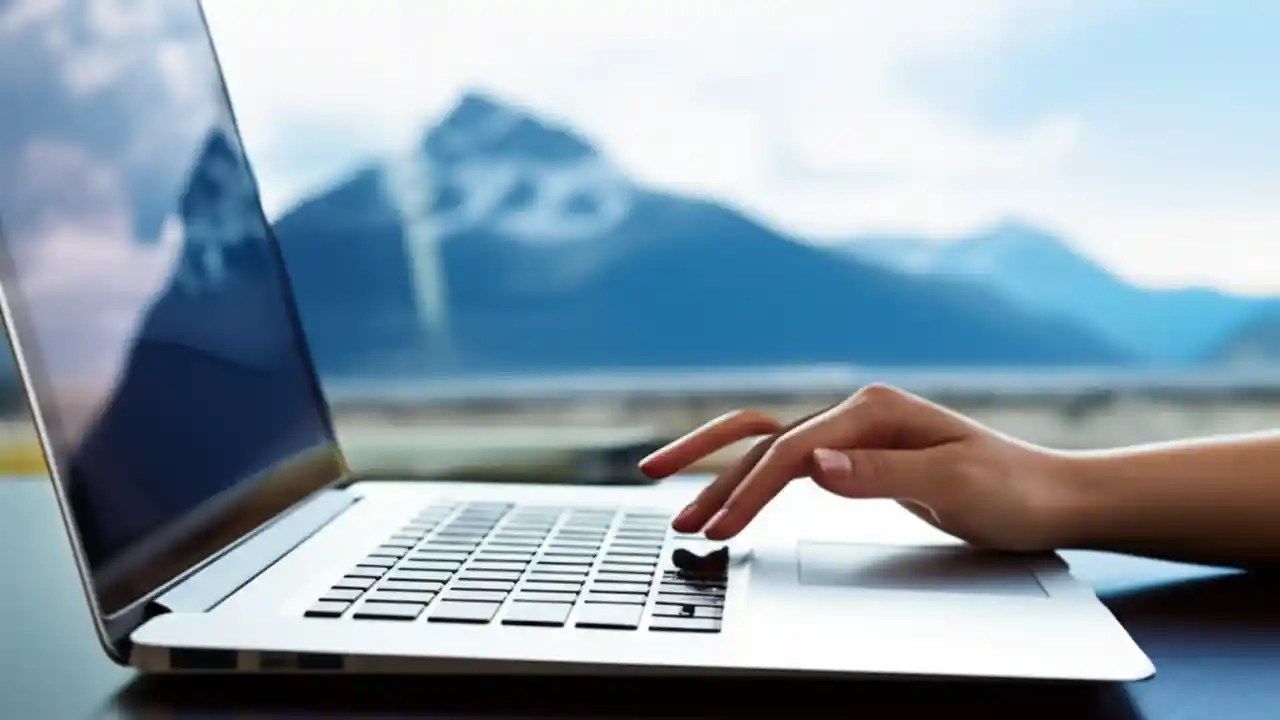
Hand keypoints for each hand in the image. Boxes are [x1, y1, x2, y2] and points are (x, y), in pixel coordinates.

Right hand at [639, 384, 1080, 550]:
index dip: (748, 492)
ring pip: (770, 448)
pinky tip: (735, 493)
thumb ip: (881, 474)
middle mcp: (856, 414)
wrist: (1049, 494)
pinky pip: (792, 462)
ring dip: (724, 474)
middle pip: (764, 439)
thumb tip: (814, 464)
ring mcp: (855, 434)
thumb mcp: (953, 485)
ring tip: (678, 501)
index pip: (789, 452)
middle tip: (673, 513)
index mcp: (872, 412)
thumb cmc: (1011, 490)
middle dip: (713, 476)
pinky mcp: (859, 457)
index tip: (718, 529)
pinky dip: (755, 477)